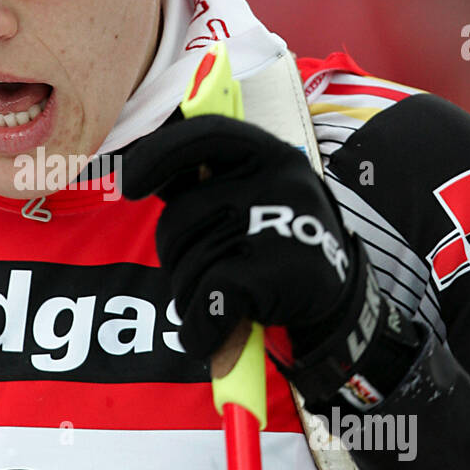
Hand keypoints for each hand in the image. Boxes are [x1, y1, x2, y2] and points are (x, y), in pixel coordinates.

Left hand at [121, 115, 361, 367]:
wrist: (340, 304)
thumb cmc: (281, 244)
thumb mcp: (256, 196)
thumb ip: (208, 182)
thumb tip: (141, 172)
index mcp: (266, 154)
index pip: (203, 136)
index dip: (158, 156)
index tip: (129, 185)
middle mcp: (276, 180)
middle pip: (180, 216)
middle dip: (175, 256)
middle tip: (202, 276)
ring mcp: (278, 224)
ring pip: (189, 263)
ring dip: (189, 295)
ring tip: (221, 301)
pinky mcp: (277, 272)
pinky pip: (209, 299)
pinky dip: (201, 326)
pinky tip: (211, 333)